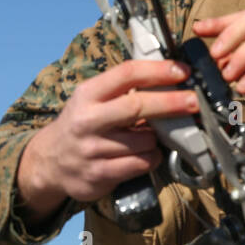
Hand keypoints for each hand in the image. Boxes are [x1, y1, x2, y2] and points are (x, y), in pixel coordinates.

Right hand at [17, 59, 198, 223]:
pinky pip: (141, 163)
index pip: (126, 73)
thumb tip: (170, 77)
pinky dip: (150, 158)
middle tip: (194, 101)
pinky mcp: (99, 174)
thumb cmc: (82, 124)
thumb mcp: (92, 99)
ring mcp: (92, 149)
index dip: (158, 70)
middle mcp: (87, 120)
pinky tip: (143, 154)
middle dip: (171, 103)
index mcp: (87, 95)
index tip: (181, 70)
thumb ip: (123, 88)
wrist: (49, 162)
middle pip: (137, 106)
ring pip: (145, 141)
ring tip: (149, 137)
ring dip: (157, 139)